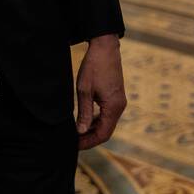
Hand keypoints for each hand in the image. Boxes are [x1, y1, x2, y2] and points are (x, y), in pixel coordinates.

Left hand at [75, 34, 126, 149]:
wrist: (105, 48)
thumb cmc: (94, 67)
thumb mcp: (84, 91)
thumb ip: (83, 113)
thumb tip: (80, 131)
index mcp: (113, 106)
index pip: (103, 134)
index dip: (88, 142)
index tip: (74, 145)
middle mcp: (120, 106)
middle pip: (106, 131)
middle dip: (90, 138)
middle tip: (74, 141)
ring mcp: (119, 101)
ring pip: (107, 124)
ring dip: (93, 130)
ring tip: (77, 132)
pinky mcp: (116, 97)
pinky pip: (108, 115)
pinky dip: (97, 120)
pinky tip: (85, 120)